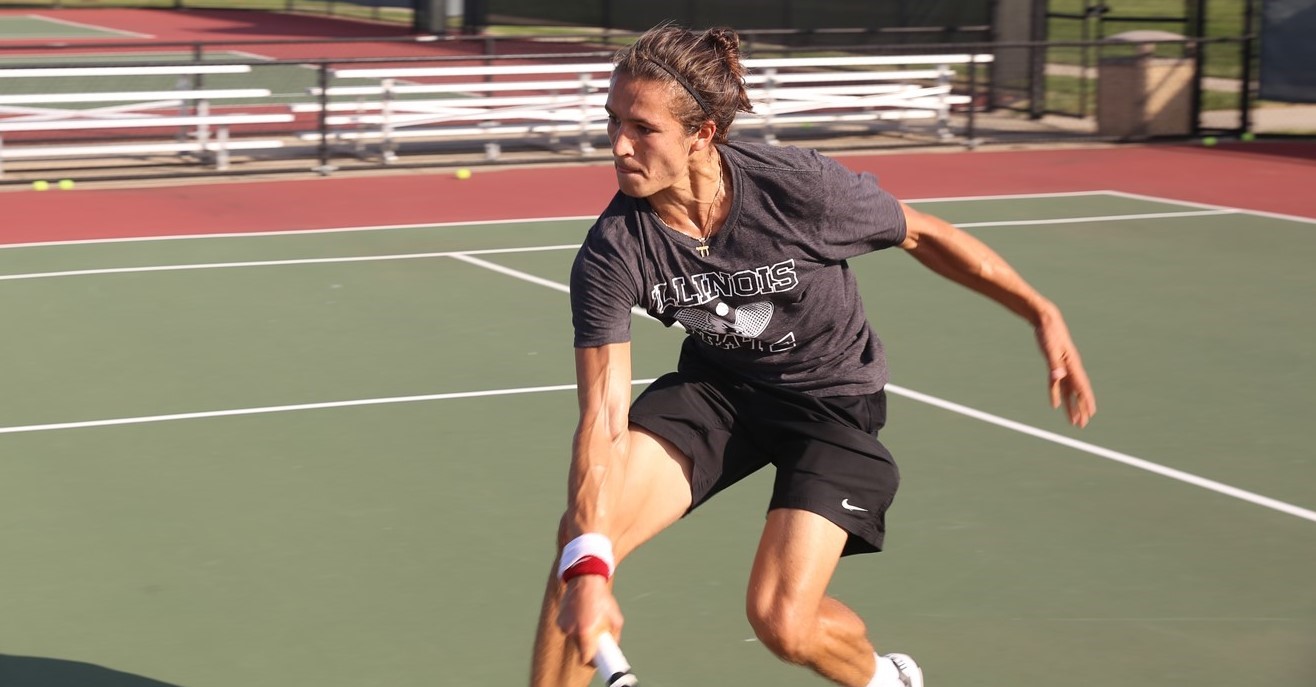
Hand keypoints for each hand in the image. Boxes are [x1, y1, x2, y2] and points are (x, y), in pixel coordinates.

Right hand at [556, 574, 622, 665]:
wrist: (585, 579)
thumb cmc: (602, 598)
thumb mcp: (615, 617)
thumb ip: (615, 635)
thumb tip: (613, 646)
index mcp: (586, 631)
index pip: (585, 658)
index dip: (592, 661)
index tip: (597, 660)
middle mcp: (572, 630)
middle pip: (580, 648)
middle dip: (588, 645)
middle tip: (597, 636)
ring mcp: (563, 624)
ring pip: (573, 638)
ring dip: (581, 634)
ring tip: (589, 619)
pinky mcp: (559, 619)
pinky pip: (568, 629)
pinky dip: (574, 626)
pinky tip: (581, 614)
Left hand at [1034, 310, 1096, 426]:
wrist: (1046, 320)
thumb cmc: (1049, 333)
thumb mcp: (1050, 349)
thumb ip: (1054, 364)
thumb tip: (1058, 378)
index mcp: (1072, 364)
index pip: (1082, 386)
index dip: (1087, 400)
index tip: (1092, 413)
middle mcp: (1071, 368)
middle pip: (1078, 392)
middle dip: (1081, 409)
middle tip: (1083, 425)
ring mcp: (1064, 367)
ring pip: (1069, 391)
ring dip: (1071, 406)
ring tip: (1073, 421)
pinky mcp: (1056, 365)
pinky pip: (1057, 384)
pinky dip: (1056, 394)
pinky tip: (1055, 405)